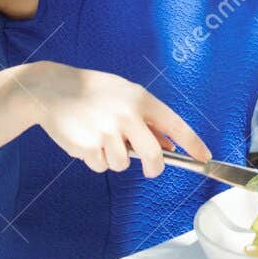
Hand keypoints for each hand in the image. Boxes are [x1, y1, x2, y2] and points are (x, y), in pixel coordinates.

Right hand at [19, 61, 210, 176]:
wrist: (52, 89)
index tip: (204, 157)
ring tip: (100, 137)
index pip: (176, 125)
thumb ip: (149, 120)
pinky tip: (85, 141)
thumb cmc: (95, 93)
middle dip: (155, 168)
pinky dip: (95, 160)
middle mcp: (128, 116)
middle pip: (154, 155)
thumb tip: (169, 146)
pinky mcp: (88, 146)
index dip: (193, 143)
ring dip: (115, 158)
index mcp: (142, 100)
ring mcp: (107, 131)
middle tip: (152, 169)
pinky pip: (101, 166)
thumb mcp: (127, 97)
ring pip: (124, 163)